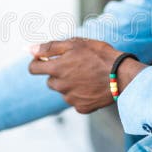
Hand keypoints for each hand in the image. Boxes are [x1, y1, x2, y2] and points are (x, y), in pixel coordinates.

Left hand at [28, 38, 144, 113]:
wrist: (122, 76)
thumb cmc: (99, 55)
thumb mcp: (75, 44)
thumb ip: (50, 47)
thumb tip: (29, 49)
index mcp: (56, 69)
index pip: (33, 68)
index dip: (37, 63)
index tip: (44, 60)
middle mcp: (60, 86)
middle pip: (50, 80)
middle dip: (58, 73)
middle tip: (76, 66)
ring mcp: (70, 99)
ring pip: (63, 91)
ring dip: (70, 84)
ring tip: (88, 76)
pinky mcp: (81, 108)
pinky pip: (75, 100)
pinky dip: (81, 95)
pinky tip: (93, 87)